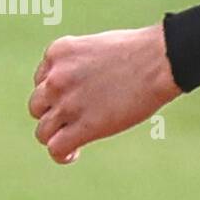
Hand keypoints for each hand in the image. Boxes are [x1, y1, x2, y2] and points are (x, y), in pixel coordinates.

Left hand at [29, 24, 181, 164]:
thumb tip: (77, 88)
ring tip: (75, 139)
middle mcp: (56, 77)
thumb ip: (79, 63)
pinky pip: (56, 148)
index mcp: (58, 52)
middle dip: (54, 112)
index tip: (73, 97)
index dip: (56, 91)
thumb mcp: (99, 45)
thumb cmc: (141, 50)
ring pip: (43, 130)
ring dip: (57, 135)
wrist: (161, 61)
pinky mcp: (83, 126)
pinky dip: (62, 154)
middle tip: (76, 116)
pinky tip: (74, 153)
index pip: (41, 79)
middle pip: (38, 106)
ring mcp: (67, 103)